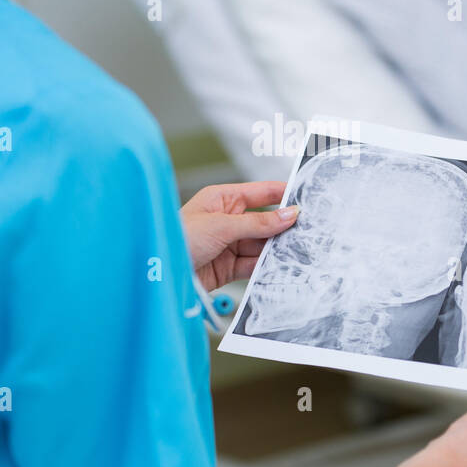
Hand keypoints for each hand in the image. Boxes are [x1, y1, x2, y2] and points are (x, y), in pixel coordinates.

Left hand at [181, 181, 298, 290]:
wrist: (158, 273)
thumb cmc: (178, 238)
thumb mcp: (222, 226)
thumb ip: (258, 223)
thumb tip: (289, 214)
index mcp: (222, 198)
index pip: (261, 192)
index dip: (284, 194)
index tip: (307, 198)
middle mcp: (226, 219)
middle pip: (264, 221)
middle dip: (283, 227)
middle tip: (308, 231)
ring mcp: (227, 244)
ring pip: (261, 245)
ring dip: (277, 249)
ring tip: (298, 252)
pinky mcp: (227, 267)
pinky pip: (253, 264)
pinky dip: (266, 267)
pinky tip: (280, 267)